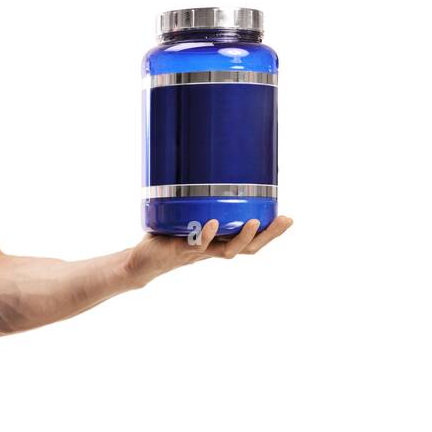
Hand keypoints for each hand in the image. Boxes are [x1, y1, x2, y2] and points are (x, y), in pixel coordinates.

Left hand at [127, 215, 292, 282]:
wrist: (142, 260)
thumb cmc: (165, 237)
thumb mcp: (186, 217)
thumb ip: (197, 203)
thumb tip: (206, 170)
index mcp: (219, 242)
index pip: (252, 241)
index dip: (272, 233)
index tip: (289, 218)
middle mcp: (213, 250)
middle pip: (248, 248)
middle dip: (269, 235)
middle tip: (285, 220)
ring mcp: (198, 252)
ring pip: (227, 251)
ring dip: (243, 238)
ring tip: (254, 222)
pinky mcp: (180, 251)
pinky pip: (196, 245)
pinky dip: (206, 235)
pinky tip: (213, 223)